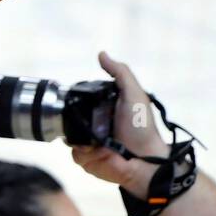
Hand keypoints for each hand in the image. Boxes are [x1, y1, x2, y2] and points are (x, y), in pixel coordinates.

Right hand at [67, 51, 169, 198]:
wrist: (146, 161)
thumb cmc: (142, 127)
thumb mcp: (134, 94)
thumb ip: (120, 73)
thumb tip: (101, 54)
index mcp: (102, 110)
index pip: (80, 102)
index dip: (77, 101)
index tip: (81, 103)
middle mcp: (93, 126)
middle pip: (70, 119)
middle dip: (76, 122)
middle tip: (93, 126)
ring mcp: (89, 144)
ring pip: (70, 137)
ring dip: (85, 140)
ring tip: (101, 142)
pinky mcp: (87, 161)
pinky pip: (75, 155)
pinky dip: (87, 154)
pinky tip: (101, 153)